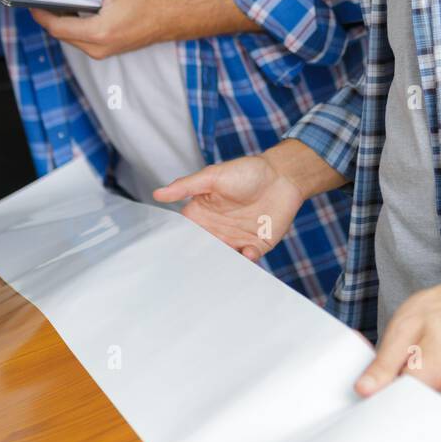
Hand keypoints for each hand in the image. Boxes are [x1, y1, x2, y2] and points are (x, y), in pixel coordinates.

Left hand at [30, 0, 167, 56]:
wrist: (167, 18)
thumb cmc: (145, 1)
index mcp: (98, 32)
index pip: (57, 27)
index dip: (41, 14)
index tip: (32, 1)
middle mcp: (97, 48)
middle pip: (60, 34)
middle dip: (49, 16)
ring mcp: (101, 52)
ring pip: (69, 38)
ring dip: (61, 21)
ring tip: (59, 0)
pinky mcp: (104, 51)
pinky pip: (80, 40)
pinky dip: (73, 25)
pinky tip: (75, 10)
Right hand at [153, 153, 305, 260]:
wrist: (282, 175)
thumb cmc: (247, 171)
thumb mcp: (213, 176)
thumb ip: (186, 186)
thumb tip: (157, 193)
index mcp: (203, 215)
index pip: (187, 234)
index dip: (180, 244)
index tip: (173, 255)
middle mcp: (218, 230)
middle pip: (204, 252)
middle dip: (201, 261)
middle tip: (196, 270)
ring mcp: (237, 240)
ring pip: (225, 260)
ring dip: (223, 264)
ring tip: (221, 267)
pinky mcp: (257, 245)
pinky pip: (249, 259)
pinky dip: (247, 260)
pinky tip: (247, 252)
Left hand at [354, 230, 440, 402]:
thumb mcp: (406, 326)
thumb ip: (385, 363)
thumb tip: (363, 391)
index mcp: (429, 379)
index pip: (387, 409)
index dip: (368, 401)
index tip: (359, 388)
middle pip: (399, 414)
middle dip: (381, 398)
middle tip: (376, 372)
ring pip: (411, 410)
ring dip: (394, 393)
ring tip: (395, 364)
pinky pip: (421, 404)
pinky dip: (408, 390)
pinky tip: (406, 368)